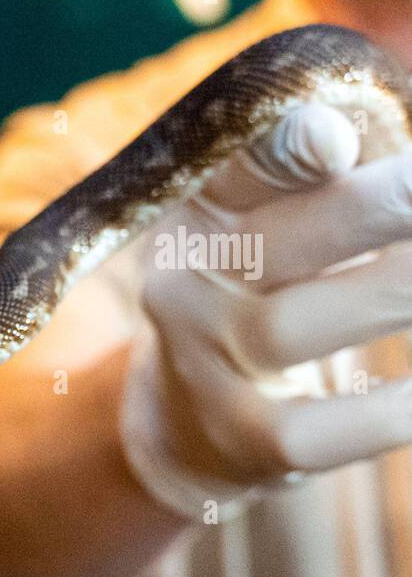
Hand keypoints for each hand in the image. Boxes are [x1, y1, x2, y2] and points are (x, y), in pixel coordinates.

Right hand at [118, 102, 411, 517]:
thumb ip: (325, 171)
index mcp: (204, 212)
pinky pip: (327, 426)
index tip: (336, 139)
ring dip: (397, 293)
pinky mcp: (244, 441)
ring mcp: (207, 366)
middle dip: (381, 206)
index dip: (286, 149)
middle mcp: (186, 284)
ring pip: (299, 326)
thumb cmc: (269, 292)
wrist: (186, 424)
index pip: (237, 168)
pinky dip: (396, 410)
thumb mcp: (277, 224)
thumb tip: (355, 135)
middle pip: (285, 238)